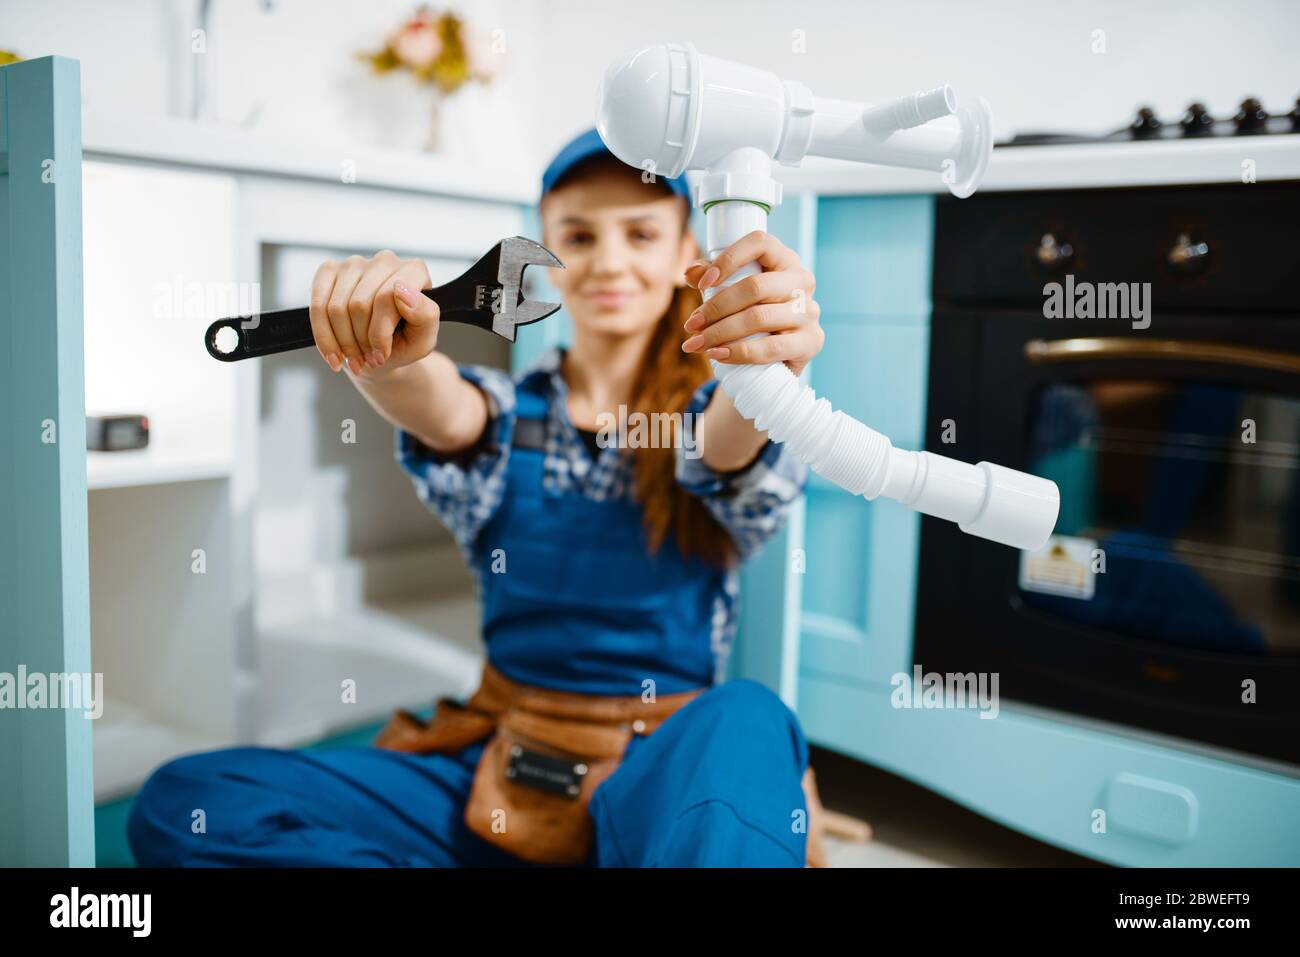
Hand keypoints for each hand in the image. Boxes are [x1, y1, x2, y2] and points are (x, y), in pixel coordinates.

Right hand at [308, 250, 437, 376]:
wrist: (380, 352)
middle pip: (360, 304)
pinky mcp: (328, 272)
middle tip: (370, 359)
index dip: (380, 333)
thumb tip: (403, 290)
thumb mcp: (423, 339)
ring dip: (344, 343)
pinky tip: (335, 355)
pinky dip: (325, 338)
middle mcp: (385, 261)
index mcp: (414, 271)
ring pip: (337, 308)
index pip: (387, 297)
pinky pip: (317, 307)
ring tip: (356, 359)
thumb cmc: (406, 343)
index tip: (382, 354)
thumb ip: (425, 316)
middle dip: (362, 341)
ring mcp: (354, 264)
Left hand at [681, 231, 823, 377]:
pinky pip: (771, 347)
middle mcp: (802, 280)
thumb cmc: (754, 313)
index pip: (759, 243)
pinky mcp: (811, 341)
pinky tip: (718, 355)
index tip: (703, 284)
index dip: (728, 259)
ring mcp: (809, 311)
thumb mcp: (732, 290)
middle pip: (755, 286)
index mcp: (784, 259)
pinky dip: (739, 352)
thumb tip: (690, 274)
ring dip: (720, 332)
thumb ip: (711, 277)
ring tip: (696, 343)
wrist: (780, 356)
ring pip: (759, 318)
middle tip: (691, 325)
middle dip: (715, 307)